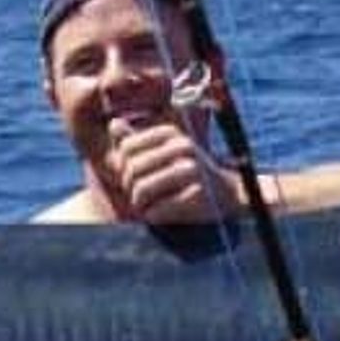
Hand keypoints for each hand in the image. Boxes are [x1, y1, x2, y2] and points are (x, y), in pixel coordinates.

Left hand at [108, 116, 235, 223]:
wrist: (226, 194)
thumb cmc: (186, 173)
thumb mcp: (162, 152)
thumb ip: (137, 140)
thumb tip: (112, 125)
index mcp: (170, 133)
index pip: (125, 148)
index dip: (120, 167)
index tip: (131, 178)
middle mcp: (182, 147)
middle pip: (131, 170)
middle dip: (129, 188)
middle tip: (137, 197)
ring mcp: (192, 170)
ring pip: (141, 190)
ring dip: (139, 204)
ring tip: (146, 206)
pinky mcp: (197, 194)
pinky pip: (157, 210)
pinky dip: (152, 216)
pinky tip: (158, 215)